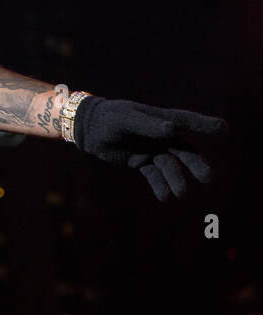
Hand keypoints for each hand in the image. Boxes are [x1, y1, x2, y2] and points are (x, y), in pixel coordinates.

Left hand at [72, 96, 229, 201]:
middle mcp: (162, 136)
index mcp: (161, 120)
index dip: (206, 125)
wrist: (89, 129)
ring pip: (171, 166)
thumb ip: (147, 126)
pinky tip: (165, 197)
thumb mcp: (125, 119)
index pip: (187, 121)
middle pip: (185, 151)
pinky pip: (154, 175)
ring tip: (181, 194)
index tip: (225, 130)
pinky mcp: (142, 162)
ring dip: (177, 179)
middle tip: (209, 178)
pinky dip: (160, 185)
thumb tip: (171, 129)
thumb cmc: (108, 117)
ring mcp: (153, 150)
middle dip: (197, 164)